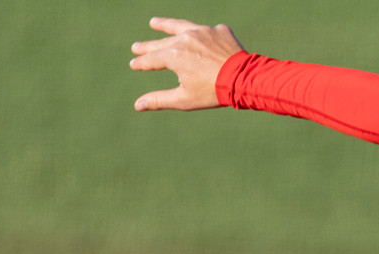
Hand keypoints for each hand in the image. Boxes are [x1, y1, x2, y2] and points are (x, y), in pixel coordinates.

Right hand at [129, 17, 243, 111]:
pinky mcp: (219, 31)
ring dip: (165, 24)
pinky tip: (195, 33)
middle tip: (136, 47)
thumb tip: (137, 105)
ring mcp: (202, 32)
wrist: (245, 79)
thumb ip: (159, 100)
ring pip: (180, 26)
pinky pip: (206, 31)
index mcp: (174, 55)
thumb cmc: (213, 92)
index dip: (142, 63)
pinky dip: (200, 33)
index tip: (134, 64)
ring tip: (154, 22)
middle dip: (147, 46)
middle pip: (162, 42)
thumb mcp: (184, 99)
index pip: (152, 59)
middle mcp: (185, 39)